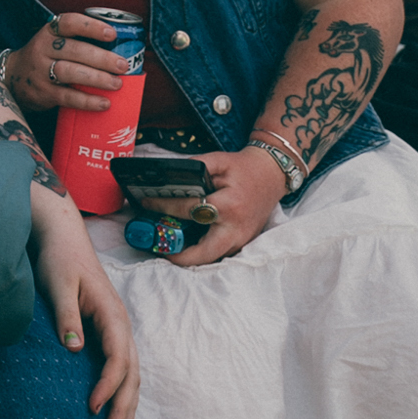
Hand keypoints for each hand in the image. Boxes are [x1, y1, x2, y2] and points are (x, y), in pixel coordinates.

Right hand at [5, 12, 129, 112]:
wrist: (11, 78)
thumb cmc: (44, 58)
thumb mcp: (53, 42)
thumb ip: (78, 42)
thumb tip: (120, 51)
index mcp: (49, 32)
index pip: (69, 23)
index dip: (91, 27)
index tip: (112, 34)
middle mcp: (42, 49)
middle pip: (74, 50)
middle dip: (102, 58)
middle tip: (123, 66)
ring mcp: (40, 71)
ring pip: (70, 72)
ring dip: (97, 78)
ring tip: (117, 84)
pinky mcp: (42, 93)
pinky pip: (67, 96)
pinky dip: (87, 100)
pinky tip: (104, 103)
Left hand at [29, 185, 139, 418]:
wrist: (62, 236)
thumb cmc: (58, 259)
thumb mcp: (58, 284)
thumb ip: (67, 315)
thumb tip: (74, 348)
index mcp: (111, 314)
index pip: (118, 358)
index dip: (108, 385)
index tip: (93, 408)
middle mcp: (120, 324)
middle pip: (131, 373)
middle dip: (125, 407)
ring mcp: (117, 329)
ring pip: (130, 373)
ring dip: (128, 405)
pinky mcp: (108, 332)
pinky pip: (122, 367)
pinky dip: (123, 391)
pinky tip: (119, 410)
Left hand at [135, 145, 286, 265]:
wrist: (271, 175)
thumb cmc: (243, 168)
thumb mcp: (217, 160)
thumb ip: (193, 167)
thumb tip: (167, 178)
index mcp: (229, 205)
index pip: (189, 209)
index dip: (163, 206)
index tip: (145, 203)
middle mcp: (237, 227)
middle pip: (205, 252)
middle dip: (181, 256)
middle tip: (159, 248)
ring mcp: (244, 238)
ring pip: (214, 257)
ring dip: (191, 258)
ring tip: (168, 248)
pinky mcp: (245, 242)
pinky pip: (221, 253)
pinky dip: (204, 252)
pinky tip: (188, 245)